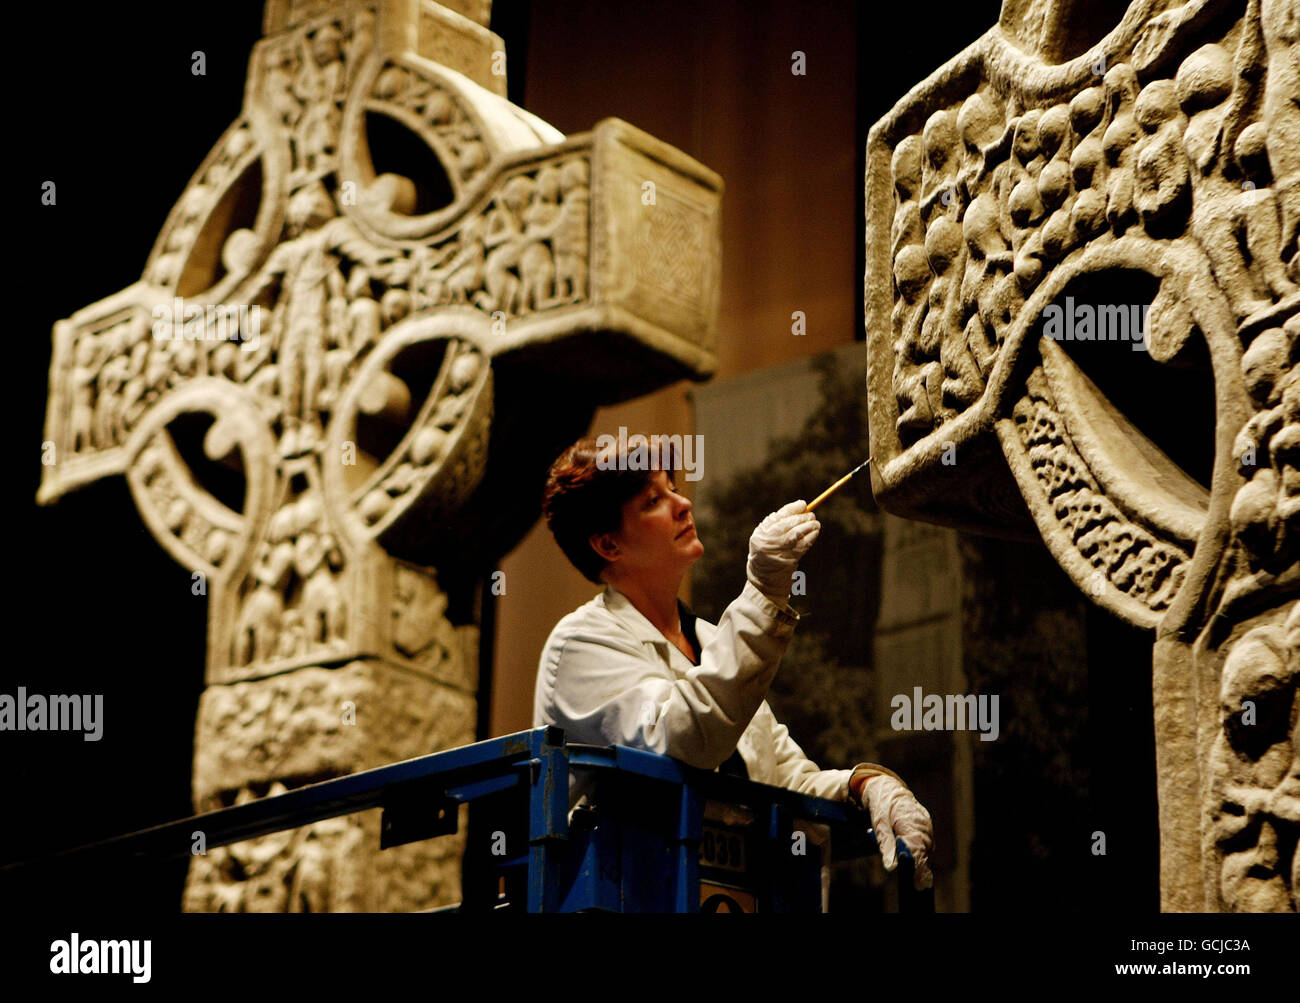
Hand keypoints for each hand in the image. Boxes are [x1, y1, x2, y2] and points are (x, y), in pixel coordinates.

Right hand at [746, 501, 819, 601]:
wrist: (764, 579)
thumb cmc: (765, 553)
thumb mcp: (763, 537)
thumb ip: (776, 523)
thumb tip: (798, 508)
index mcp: (762, 534)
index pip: (779, 516)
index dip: (792, 509)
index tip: (803, 504)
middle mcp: (770, 542)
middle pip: (789, 524)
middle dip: (803, 517)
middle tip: (812, 515)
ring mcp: (781, 551)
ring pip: (798, 533)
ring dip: (810, 526)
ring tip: (815, 523)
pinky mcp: (791, 559)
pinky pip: (805, 545)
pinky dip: (812, 536)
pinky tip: (815, 532)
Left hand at [861, 774, 933, 891]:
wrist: (887, 786)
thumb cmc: (881, 804)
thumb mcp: (879, 823)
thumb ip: (886, 844)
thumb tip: (891, 867)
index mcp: (909, 820)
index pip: (916, 848)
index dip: (918, 867)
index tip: (918, 883)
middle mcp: (922, 822)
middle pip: (924, 850)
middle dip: (921, 867)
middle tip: (918, 885)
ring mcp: (926, 823)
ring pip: (926, 847)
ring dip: (920, 859)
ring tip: (917, 876)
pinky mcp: (926, 825)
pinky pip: (926, 842)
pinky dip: (921, 851)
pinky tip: (916, 859)